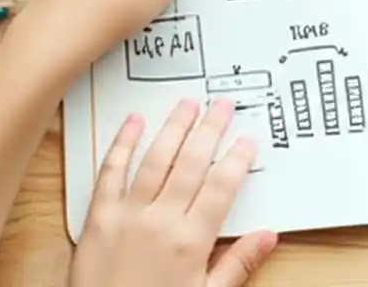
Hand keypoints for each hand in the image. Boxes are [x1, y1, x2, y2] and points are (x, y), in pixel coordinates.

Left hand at [70, 99, 278, 286]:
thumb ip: (237, 264)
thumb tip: (269, 236)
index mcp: (191, 242)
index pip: (221, 187)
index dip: (237, 159)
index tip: (248, 140)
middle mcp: (161, 221)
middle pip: (192, 163)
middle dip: (210, 129)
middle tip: (223, 105)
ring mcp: (127, 216)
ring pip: (156, 159)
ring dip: (174, 127)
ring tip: (188, 103)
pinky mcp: (98, 218)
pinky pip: (110, 173)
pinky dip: (122, 144)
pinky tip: (133, 123)